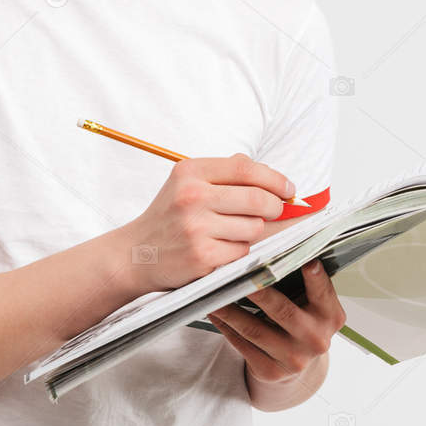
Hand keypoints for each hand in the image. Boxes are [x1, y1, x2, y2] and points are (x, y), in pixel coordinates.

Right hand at [124, 153, 294, 292]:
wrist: (135, 254)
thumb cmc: (169, 217)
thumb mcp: (186, 184)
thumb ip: (226, 174)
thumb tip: (273, 177)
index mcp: (189, 171)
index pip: (245, 168)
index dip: (275, 179)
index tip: (289, 188)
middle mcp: (192, 196)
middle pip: (257, 199)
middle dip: (275, 207)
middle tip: (275, 211)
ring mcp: (196, 228)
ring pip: (254, 228)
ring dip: (253, 231)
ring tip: (233, 231)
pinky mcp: (202, 256)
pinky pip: (242, 251)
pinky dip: (239, 251)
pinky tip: (220, 248)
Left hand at [207, 260, 345, 384]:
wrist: (297, 365)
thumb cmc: (301, 321)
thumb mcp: (313, 305)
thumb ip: (305, 284)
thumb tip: (278, 251)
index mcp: (330, 316)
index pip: (322, 292)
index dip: (315, 277)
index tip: (306, 260)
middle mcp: (316, 339)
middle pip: (282, 311)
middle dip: (256, 291)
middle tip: (236, 273)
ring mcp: (294, 359)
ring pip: (254, 330)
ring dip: (230, 310)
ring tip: (213, 294)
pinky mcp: (272, 372)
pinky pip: (242, 345)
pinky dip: (226, 328)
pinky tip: (215, 314)